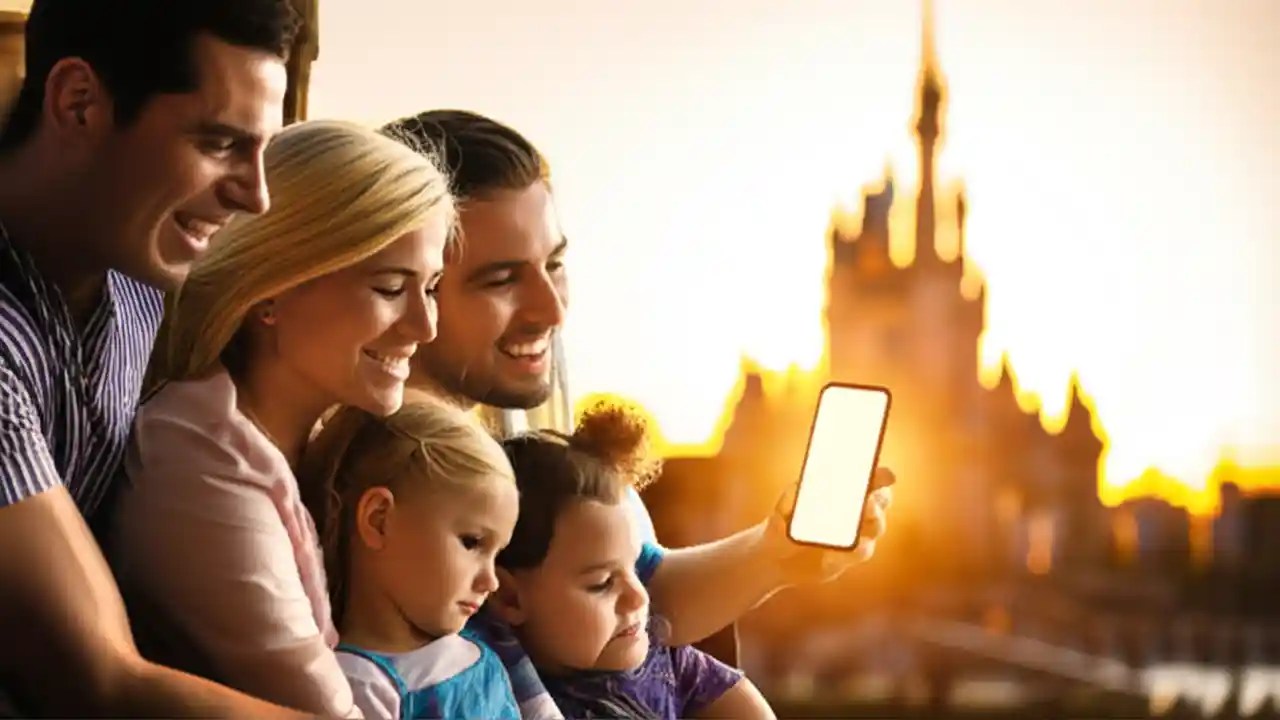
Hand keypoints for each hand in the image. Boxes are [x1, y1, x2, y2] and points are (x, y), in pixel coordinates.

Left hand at [760, 467, 894, 586]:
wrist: (777, 558)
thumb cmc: (783, 523)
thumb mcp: (782, 509)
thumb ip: (791, 498)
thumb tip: (800, 485)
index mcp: (843, 491)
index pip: (870, 480)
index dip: (882, 476)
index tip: (887, 476)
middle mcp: (855, 511)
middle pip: (880, 503)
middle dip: (879, 501)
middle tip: (867, 503)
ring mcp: (856, 534)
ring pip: (876, 528)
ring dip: (871, 525)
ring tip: (857, 527)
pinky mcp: (850, 557)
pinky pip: (861, 553)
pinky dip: (851, 552)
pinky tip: (833, 554)